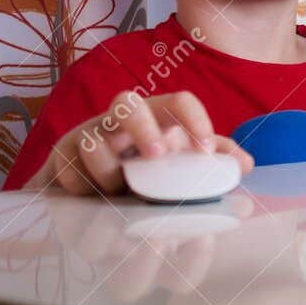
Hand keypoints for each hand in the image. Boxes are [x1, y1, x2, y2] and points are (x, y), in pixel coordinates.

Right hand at [32, 90, 254, 195]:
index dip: (193, 119)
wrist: (88, 201)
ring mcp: (86, 137)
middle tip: (158, 157)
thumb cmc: (143, 181)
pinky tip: (90, 202)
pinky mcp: (60, 158)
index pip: (178, 102)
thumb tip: (245, 165)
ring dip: (110, 174)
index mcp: (156, 120)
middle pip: (127, 103)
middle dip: (143, 129)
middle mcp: (120, 122)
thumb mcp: (178, 174)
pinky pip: (68, 170)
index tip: (203, 151)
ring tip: (120, 195)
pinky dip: (81, 190)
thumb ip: (212, 166)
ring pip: (94, 142)